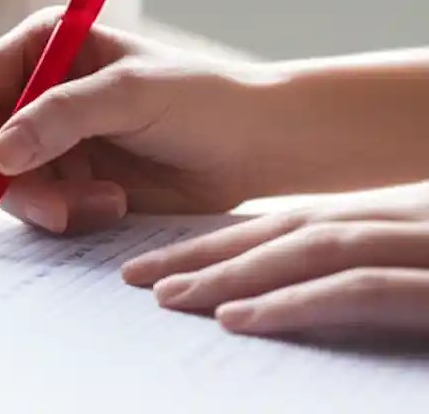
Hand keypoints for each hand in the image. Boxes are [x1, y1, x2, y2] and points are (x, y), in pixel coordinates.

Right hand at [0, 8, 271, 234]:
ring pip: (4, 184)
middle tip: (54, 207)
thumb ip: (60, 116)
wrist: (256, 147)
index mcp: (41, 47)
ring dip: (45, 202)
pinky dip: (66, 215)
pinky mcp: (64, 182)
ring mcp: (46, 141)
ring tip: (105, 202)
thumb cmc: (204, 100)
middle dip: (9, 180)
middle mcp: (33, 92)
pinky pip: (35, 209)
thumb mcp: (130, 94)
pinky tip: (111, 205)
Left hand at [121, 183, 428, 339]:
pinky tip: (238, 317)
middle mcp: (401, 221)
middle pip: (287, 230)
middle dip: (206, 253)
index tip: (159, 264)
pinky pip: (357, 290)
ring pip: (310, 249)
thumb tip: (304, 293)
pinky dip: (294, 301)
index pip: (292, 226)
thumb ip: (371, 271)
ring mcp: (422, 246)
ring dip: (233, 272)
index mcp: (394, 219)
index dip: (222, 244)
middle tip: (137, 276)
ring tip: (169, 296)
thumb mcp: (424, 265)